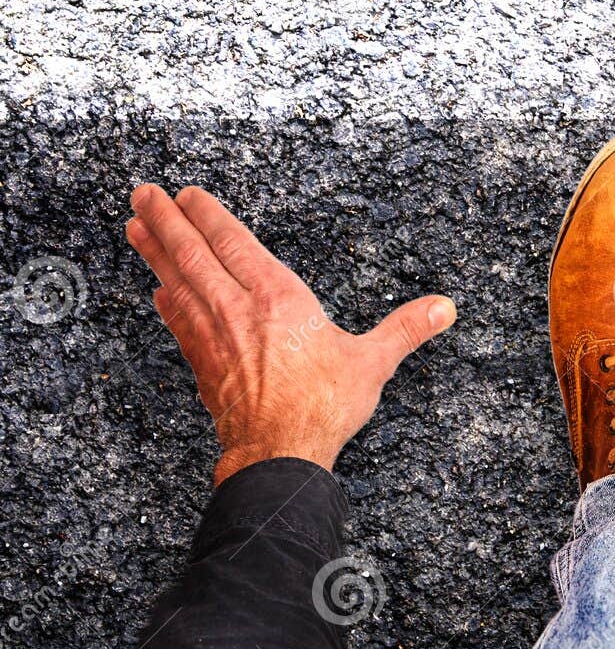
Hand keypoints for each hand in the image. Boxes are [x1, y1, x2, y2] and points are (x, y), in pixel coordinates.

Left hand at [126, 184, 455, 486]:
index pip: (235, 244)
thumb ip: (405, 329)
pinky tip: (158, 292)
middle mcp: (238, 310)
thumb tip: (445, 309)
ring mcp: (214, 337)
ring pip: (177, 281)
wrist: (279, 454)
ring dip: (154, 252)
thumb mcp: (373, 362)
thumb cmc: (323, 406)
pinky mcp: (203, 365)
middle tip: (142, 194)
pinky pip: (178, 322)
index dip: (209, 216)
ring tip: (134, 227)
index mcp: (278, 299)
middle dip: (166, 221)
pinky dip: (166, 300)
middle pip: (194, 254)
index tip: (187, 195)